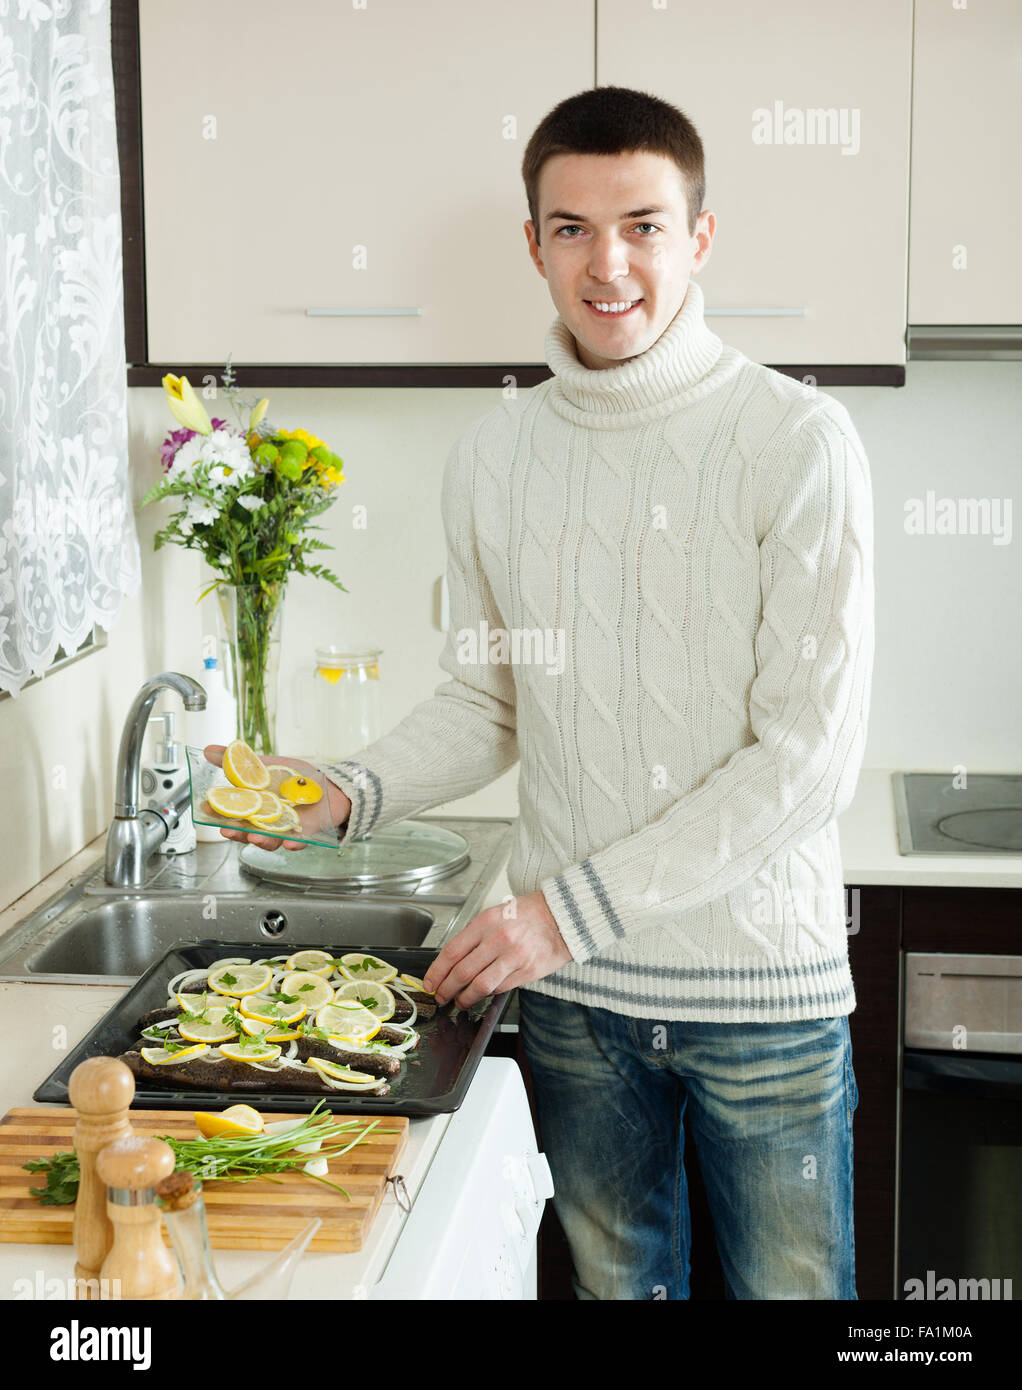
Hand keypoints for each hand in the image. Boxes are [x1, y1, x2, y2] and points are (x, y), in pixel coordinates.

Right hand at [203, 745, 351, 851]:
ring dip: (262, 840)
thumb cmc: (293, 779)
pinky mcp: (307, 832)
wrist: (327, 782)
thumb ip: (239, 761)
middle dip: (237, 833)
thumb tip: (208, 751)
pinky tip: (290, 842)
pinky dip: (294, 843)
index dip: (219, 814)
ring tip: (255, 837)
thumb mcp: (264, 765)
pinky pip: (299, 840)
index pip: (232, 814)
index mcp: (254, 807)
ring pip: (271, 840)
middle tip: (227, 830)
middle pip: (247, 832)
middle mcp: (267, 822)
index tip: (207, 811)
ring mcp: (286, 828)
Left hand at [422, 890, 571, 1008]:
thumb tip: (451, 961)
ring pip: (481, 986)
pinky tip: (482, 994)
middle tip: (440, 996)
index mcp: (486, 922)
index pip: (452, 952)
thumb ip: (474, 936)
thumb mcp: (494, 914)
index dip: (437, 971)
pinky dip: (488, 994)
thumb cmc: (526, 914)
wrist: (562, 915)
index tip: (430, 982)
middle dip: (447, 989)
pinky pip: (501, 988)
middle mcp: (499, 939)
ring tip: (459, 1002)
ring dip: (465, 998)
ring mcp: (515, 957)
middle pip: (462, 972)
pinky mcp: (528, 971)